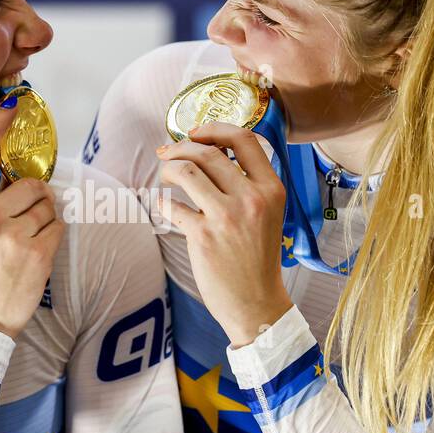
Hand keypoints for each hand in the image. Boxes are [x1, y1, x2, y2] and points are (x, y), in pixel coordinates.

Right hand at [0, 96, 63, 339]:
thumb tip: (19, 178)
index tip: (10, 104)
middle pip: (32, 185)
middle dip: (35, 198)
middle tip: (23, 222)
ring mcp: (15, 235)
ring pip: (48, 206)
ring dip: (44, 219)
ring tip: (25, 243)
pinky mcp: (39, 253)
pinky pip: (59, 227)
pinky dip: (53, 235)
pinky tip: (36, 253)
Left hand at [156, 120, 292, 346]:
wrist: (257, 304)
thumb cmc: (258, 259)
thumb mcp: (268, 214)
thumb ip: (247, 185)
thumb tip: (207, 153)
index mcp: (272, 189)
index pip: (244, 139)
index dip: (214, 129)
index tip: (195, 133)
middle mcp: (252, 199)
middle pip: (207, 152)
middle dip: (180, 148)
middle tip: (167, 154)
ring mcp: (227, 217)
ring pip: (186, 172)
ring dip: (168, 169)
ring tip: (164, 176)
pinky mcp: (203, 236)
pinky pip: (172, 206)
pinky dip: (162, 202)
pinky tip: (162, 205)